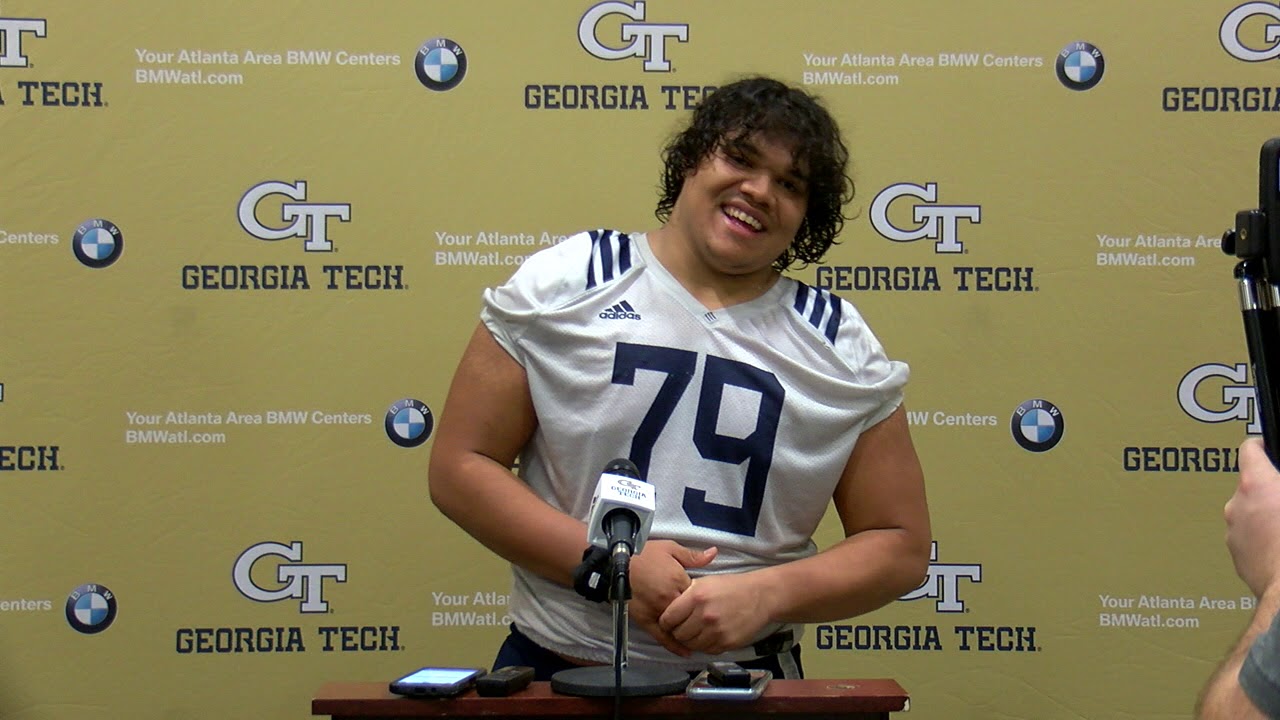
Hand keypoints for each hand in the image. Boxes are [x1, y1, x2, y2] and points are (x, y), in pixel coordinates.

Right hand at [628, 540, 716, 655]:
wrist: (615, 563)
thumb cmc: (642, 553)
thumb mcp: (670, 548)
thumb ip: (693, 555)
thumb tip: (714, 553)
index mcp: (678, 580)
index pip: (699, 596)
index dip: (704, 597)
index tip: (707, 597)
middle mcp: (669, 599)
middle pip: (692, 614)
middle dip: (699, 615)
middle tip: (707, 617)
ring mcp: (658, 612)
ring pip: (680, 628)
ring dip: (691, 632)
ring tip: (703, 637)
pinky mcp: (646, 621)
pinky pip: (663, 638)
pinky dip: (675, 646)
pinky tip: (686, 652)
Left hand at [658, 572, 772, 654]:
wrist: (760, 596)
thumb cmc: (731, 588)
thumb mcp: (704, 582)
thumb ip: (684, 596)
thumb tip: (666, 611)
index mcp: (696, 597)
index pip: (667, 619)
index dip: (667, 622)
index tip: (670, 621)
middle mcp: (704, 615)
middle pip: (678, 635)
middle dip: (679, 632)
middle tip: (685, 627)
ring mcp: (716, 631)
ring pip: (691, 645)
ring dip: (692, 640)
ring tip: (698, 631)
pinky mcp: (726, 643)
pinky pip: (707, 650)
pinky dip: (706, 645)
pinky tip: (711, 634)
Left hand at [1225, 438, 1279, 596]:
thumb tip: (1278, 486)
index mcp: (1256, 485)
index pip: (1250, 450)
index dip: (1260, 446)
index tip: (1266, 446)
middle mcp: (1237, 505)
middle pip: (1251, 486)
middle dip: (1270, 491)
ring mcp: (1233, 532)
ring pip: (1250, 514)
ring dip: (1266, 517)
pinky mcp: (1237, 556)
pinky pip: (1249, 538)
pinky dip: (1263, 539)